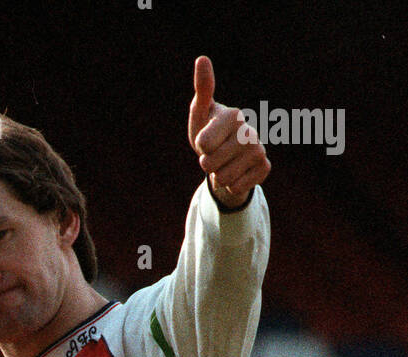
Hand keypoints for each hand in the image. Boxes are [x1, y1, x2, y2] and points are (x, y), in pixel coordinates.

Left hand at [188, 55, 270, 206]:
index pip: (203, 145)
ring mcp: (259, 150)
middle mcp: (250, 130)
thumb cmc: (209, 133)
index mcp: (233, 115)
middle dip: (207, 165)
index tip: (207, 140)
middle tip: (215, 155)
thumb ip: (202, 90)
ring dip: (218, 176)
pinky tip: (236, 174)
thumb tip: (202, 58)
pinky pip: (237, 188)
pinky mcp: (264, 168)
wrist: (227, 159)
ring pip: (223, 178)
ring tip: (224, 164)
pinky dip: (231, 186)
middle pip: (210, 164)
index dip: (200, 148)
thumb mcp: (200, 114)